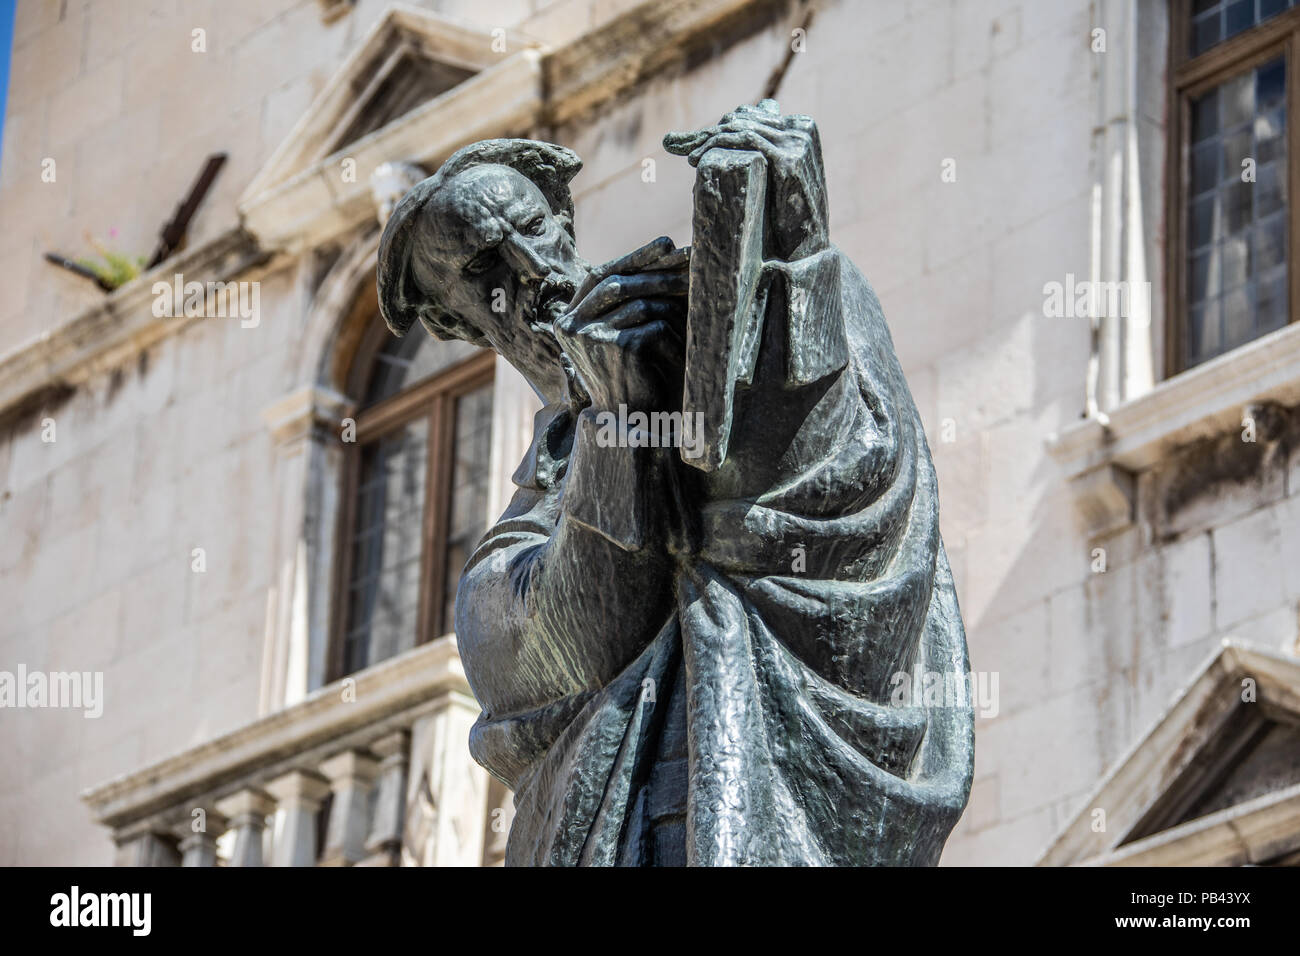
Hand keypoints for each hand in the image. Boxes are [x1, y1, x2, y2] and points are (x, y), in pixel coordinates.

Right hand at [553, 237, 689, 412]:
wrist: (627, 424)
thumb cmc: (628, 375)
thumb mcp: (617, 331)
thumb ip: (625, 298)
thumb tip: (663, 248)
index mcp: (566, 320)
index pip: (599, 276)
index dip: (633, 258)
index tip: (666, 245)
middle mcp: (570, 327)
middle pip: (617, 282)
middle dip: (656, 270)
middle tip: (688, 257)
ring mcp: (591, 337)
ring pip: (638, 303)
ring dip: (670, 303)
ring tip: (692, 305)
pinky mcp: (616, 349)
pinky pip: (653, 326)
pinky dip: (672, 335)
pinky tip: (680, 349)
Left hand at [663, 99, 827, 258]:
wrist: (807, 250)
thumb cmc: (788, 220)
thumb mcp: (776, 180)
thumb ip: (764, 154)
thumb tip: (739, 145)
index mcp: (800, 128)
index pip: (750, 117)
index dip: (718, 128)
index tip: (688, 142)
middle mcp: (801, 130)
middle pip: (741, 121)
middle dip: (705, 134)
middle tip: (674, 144)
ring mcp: (797, 143)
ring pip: (739, 129)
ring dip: (706, 140)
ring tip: (687, 157)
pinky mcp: (789, 159)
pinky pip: (746, 142)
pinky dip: (717, 146)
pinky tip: (698, 159)